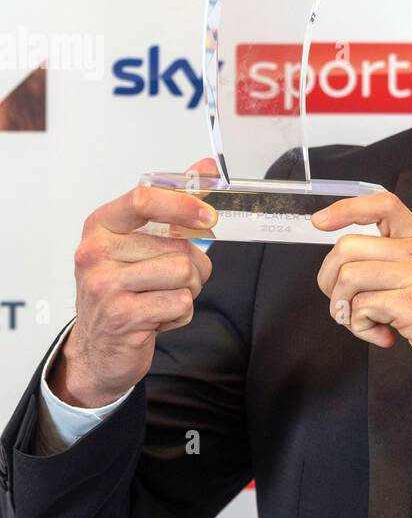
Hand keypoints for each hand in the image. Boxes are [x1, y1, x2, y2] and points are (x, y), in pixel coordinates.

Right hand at [50, 159, 220, 408]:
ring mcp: (105, 285)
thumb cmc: (121, 289)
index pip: (143, 198)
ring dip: (188, 290)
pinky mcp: (122, 316)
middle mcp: (96, 252)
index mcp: (101, 225)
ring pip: (184, 273)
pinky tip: (158, 318)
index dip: (184, 204)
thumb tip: (206, 168)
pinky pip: (180, 303)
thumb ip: (173, 205)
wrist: (98, 349)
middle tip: (173, 281)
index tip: (209, 216)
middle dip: (193, 266)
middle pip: (178, 245)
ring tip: (164, 298)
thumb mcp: (137, 243)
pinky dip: (181, 314)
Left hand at [313, 190, 411, 421]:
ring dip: (346, 309)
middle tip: (345, 306)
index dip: (345, 209)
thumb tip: (348, 271)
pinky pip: (363, 307)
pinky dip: (362, 328)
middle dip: (330, 281)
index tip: (320, 221)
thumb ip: (398, 270)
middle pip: (349, 246)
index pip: (383, 205)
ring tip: (368, 325)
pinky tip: (385, 337)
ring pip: (349, 277)